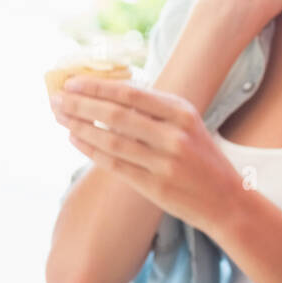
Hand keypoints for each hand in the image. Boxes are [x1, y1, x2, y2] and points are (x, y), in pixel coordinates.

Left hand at [51, 77, 243, 232]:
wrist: (225, 200)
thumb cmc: (201, 157)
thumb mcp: (187, 124)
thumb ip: (154, 109)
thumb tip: (109, 92)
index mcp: (182, 112)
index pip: (131, 94)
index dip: (98, 87)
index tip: (72, 82)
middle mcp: (174, 136)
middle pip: (116, 116)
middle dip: (81, 105)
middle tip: (56, 98)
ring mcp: (164, 163)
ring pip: (111, 141)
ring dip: (80, 127)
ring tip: (60, 117)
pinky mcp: (155, 187)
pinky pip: (114, 165)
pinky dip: (91, 151)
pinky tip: (75, 139)